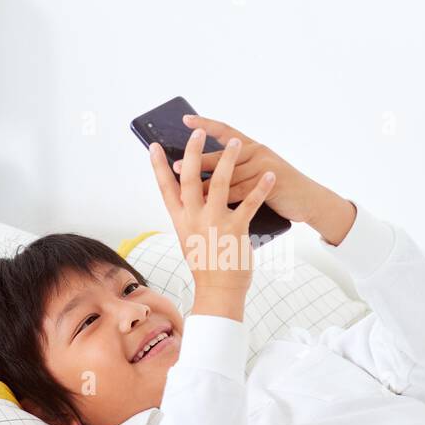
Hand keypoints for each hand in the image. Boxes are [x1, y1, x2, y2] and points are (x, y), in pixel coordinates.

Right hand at [148, 127, 276, 295]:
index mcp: (180, 220)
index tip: (155, 147)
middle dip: (193, 152)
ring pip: (219, 183)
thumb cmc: (206, 264)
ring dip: (227, 160)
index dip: (159, 166)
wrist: (219, 291)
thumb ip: (190, 215)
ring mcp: (214, 223)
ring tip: (235, 142)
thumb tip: (190, 193)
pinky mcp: (235, 229)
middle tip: (197, 133)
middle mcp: (194, 218)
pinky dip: (261, 187)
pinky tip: (269, 175)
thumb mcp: (189, 237)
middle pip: (189, 178)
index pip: (165, 188)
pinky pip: (250, 203)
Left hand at [173, 114, 323, 224]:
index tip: (186, 119)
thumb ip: (237, 168)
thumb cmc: (280, 188)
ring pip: (230, 174)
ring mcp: (264, 166)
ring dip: (206, 183)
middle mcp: (257, 151)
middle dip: (198, 160)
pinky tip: (209, 205)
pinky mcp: (270, 182)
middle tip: (176, 165)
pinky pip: (242, 191)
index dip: (205, 124)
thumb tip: (206, 170)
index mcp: (252, 146)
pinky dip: (224, 199)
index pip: (225, 130)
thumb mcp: (258, 172)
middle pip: (223, 154)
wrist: (309, 200)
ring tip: (188, 190)